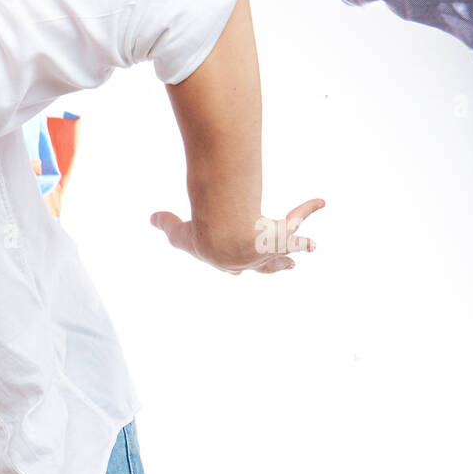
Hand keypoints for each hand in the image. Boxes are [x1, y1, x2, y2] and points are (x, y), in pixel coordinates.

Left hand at [150, 199, 324, 274]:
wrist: (227, 237)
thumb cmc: (203, 239)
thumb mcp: (179, 233)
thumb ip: (166, 224)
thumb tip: (151, 218)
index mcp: (229, 263)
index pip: (233, 268)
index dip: (235, 268)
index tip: (237, 272)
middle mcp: (251, 260)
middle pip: (266, 266)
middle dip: (275, 267)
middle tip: (288, 267)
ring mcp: (268, 249)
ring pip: (287, 248)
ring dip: (300, 247)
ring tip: (312, 246)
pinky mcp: (281, 236)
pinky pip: (298, 220)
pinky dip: (309, 209)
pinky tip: (320, 200)